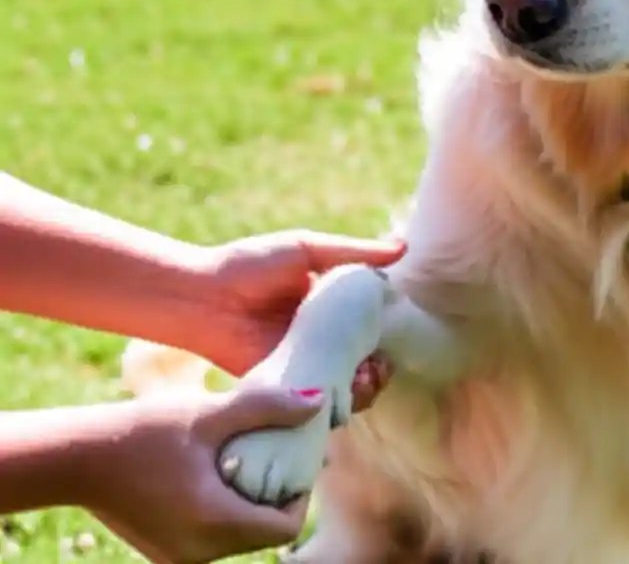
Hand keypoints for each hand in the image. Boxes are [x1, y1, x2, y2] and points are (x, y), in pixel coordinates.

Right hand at [90, 386, 323, 563]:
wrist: (76, 459)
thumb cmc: (144, 431)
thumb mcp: (208, 413)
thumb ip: (267, 407)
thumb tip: (319, 404)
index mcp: (214, 521)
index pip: (285, 527)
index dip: (301, 497)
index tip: (297, 462)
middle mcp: (198, 550)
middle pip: (265, 536)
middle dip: (279, 502)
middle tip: (281, 461)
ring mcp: (180, 558)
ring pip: (240, 541)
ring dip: (252, 509)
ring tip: (251, 468)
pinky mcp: (166, 555)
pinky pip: (214, 543)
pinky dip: (226, 517)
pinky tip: (220, 480)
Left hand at [187, 231, 403, 410]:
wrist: (198, 297)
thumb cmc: (248, 266)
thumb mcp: (305, 250)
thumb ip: (352, 252)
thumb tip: (403, 248)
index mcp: (329, 307)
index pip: (372, 325)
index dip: (389, 334)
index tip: (393, 334)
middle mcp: (319, 339)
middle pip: (366, 361)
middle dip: (380, 369)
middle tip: (379, 367)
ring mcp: (303, 365)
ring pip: (346, 387)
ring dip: (362, 389)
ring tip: (361, 381)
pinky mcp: (283, 388)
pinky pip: (315, 406)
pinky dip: (333, 405)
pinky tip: (336, 396)